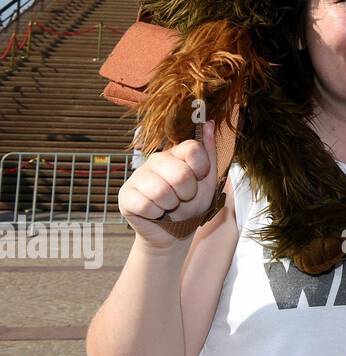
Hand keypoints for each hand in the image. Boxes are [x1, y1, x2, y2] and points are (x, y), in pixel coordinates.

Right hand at [118, 120, 217, 251]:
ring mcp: (138, 177)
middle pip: (180, 174)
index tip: (198, 179)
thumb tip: (209, 123)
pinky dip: (155, 214)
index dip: (200, 169)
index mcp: (176, 153)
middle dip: (187, 193)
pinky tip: (154, 211)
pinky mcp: (125, 195)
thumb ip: (209, 153)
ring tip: (168, 205)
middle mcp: (156, 160)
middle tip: (183, 197)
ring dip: (171, 205)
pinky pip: (145, 205)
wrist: (174, 232)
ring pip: (161, 191)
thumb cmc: (192, 205)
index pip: (192, 149)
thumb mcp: (208, 181)